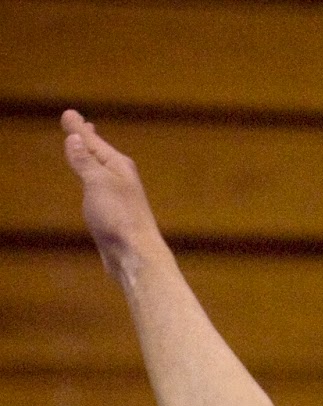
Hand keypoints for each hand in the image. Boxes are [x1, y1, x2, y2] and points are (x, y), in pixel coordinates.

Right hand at [60, 110, 163, 280]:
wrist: (136, 256)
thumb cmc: (118, 217)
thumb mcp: (97, 182)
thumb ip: (85, 161)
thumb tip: (74, 138)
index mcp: (118, 165)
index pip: (93, 141)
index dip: (78, 128)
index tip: (68, 114)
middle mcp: (122, 179)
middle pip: (101, 154)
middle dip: (89, 140)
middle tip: (82, 125)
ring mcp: (119, 199)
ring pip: (102, 173)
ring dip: (92, 161)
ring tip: (86, 151)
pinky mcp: (115, 217)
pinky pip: (101, 191)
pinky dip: (93, 183)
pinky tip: (93, 187)